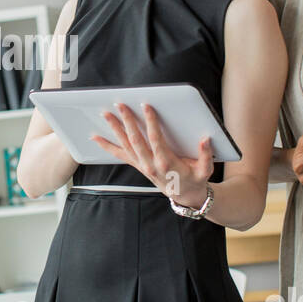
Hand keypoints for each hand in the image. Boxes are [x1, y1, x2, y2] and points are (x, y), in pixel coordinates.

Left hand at [90, 102, 212, 206]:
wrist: (186, 196)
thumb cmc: (195, 180)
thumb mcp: (205, 170)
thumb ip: (206, 155)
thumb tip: (205, 140)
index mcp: (166, 163)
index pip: (155, 139)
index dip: (150, 122)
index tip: (146, 107)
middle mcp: (150, 164)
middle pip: (135, 139)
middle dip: (127, 120)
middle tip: (120, 105)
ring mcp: (142, 165)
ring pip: (125, 145)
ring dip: (115, 129)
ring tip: (106, 114)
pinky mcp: (138, 165)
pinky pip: (120, 154)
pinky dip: (107, 146)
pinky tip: (96, 137)